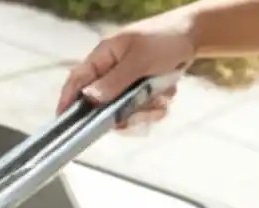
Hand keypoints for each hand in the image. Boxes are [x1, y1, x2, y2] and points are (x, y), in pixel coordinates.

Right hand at [57, 12, 197, 128]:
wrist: (194, 35)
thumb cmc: (165, 38)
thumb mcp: (140, 59)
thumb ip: (115, 81)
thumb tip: (89, 98)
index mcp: (103, 57)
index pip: (77, 81)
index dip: (68, 101)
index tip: (63, 121)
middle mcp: (110, 73)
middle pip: (102, 105)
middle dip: (125, 112)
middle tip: (143, 111)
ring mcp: (125, 85)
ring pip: (124, 112)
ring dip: (146, 110)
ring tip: (163, 97)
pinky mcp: (140, 93)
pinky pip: (141, 112)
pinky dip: (156, 108)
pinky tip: (168, 94)